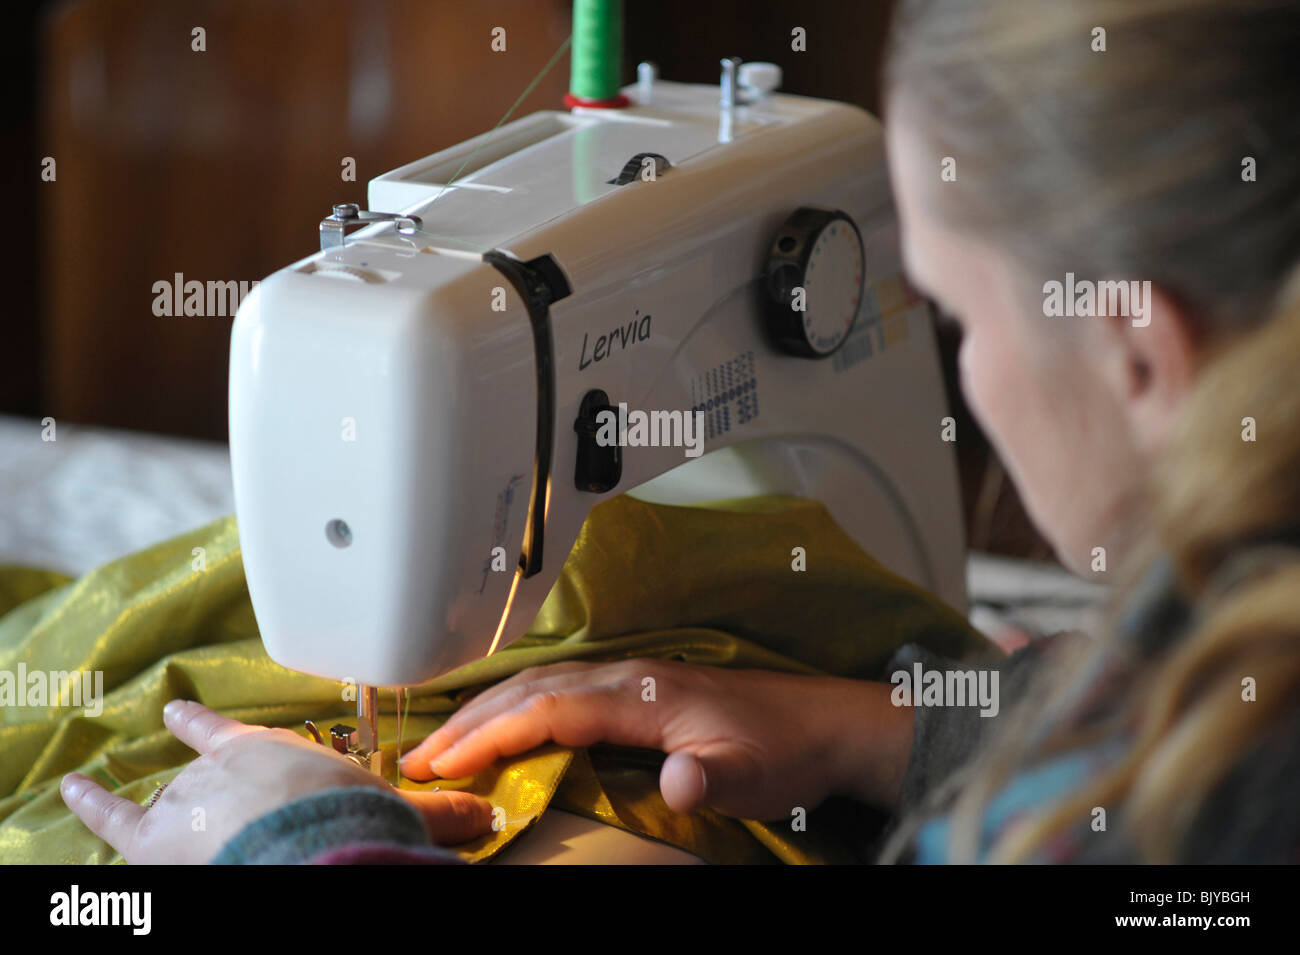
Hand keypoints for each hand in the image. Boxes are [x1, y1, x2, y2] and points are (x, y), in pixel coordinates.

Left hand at [61, 700, 492, 862]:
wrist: (307, 852)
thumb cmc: (344, 823)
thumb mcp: (392, 813)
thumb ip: (435, 811)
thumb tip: (488, 812)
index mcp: (266, 755)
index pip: (225, 733)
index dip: (201, 723)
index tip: (179, 710)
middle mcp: (218, 771)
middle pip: (197, 772)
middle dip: (194, 781)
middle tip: (187, 781)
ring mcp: (182, 807)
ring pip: (152, 795)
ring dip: (132, 794)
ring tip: (98, 785)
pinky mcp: (154, 844)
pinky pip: (111, 821)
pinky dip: (91, 805)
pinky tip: (74, 792)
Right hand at [400, 659, 912, 820]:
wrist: (826, 721)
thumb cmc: (784, 748)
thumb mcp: (752, 776)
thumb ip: (710, 781)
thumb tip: (675, 784)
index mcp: (643, 693)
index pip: (550, 709)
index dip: (494, 734)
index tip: (446, 763)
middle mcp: (628, 675)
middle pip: (532, 688)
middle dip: (472, 721)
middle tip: (419, 759)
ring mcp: (632, 675)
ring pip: (542, 681)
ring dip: (489, 707)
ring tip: (444, 740)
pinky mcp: (640, 686)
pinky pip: (560, 685)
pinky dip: (519, 700)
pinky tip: (506, 718)